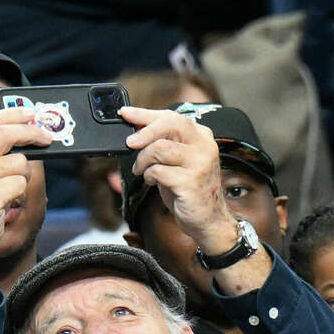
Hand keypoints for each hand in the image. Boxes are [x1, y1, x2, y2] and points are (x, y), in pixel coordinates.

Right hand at [0, 107, 49, 320]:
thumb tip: (32, 133)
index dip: (13, 114)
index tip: (32, 113)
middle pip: (7, 135)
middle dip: (32, 133)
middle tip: (47, 138)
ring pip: (19, 163)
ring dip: (22, 177)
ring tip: (9, 190)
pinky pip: (20, 184)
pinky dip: (20, 194)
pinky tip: (7, 203)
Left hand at [121, 105, 236, 252]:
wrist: (207, 220)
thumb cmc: (189, 190)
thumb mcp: (176, 162)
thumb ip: (162, 144)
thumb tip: (136, 130)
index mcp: (200, 136)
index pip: (171, 116)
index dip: (145, 114)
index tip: (125, 113)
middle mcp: (203, 145)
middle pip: (168, 125)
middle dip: (144, 133)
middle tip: (129, 143)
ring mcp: (199, 163)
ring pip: (160, 148)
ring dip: (143, 160)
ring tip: (142, 171)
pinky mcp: (191, 182)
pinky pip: (158, 171)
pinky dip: (149, 176)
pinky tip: (152, 181)